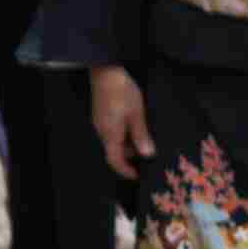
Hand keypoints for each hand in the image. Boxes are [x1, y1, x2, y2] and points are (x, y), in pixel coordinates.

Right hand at [89, 65, 149, 181]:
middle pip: (114, 151)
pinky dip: (123, 134)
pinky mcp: (101, 114)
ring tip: (144, 138)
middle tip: (147, 154)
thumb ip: (141, 135)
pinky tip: (134, 125)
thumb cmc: (122, 92)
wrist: (106, 71)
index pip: (115, 160)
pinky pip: (112, 131)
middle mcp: (102, 131)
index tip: (137, 176)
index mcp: (110, 134)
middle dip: (130, 156)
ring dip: (128, 143)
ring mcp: (100, 122)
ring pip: (114, 140)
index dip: (125, 170)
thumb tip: (147, 154)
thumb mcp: (136, 113)